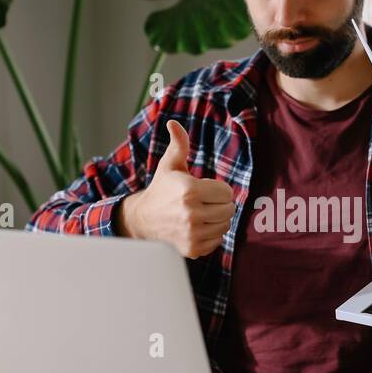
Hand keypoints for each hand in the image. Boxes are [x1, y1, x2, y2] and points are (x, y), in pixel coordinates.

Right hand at [118, 120, 235, 257]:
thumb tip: (173, 123)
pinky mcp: (193, 249)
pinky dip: (211, 234)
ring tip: (200, 213)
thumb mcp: (170, 165)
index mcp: (190, 191)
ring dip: (217, 219)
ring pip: (225, 225)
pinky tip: (196, 227)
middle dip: (219, 204)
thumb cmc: (161, 190)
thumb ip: (179, 144)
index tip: (203, 189)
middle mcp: (191, 214)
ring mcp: (192, 234)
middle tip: (203, 202)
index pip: (227, 192)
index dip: (218, 189)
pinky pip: (218, 240)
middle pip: (229, 209)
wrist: (143, 220)